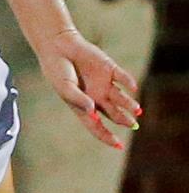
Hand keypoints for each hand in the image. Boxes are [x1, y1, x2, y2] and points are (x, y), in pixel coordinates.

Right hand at [35, 28, 140, 149]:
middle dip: (124, 120)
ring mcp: (103, 83)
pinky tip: (133, 88)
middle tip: (132, 124)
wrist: (58, 46)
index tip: (119, 145)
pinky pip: (122, 77)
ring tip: (136, 110)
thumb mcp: (64, 87)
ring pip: (121, 98)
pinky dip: (129, 82)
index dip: (107, 137)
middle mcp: (95, 97)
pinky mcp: (109, 69)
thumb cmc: (56, 70)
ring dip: (129, 105)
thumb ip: (78, 100)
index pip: (96, 126)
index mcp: (83, 106)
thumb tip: (94, 112)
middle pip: (113, 114)